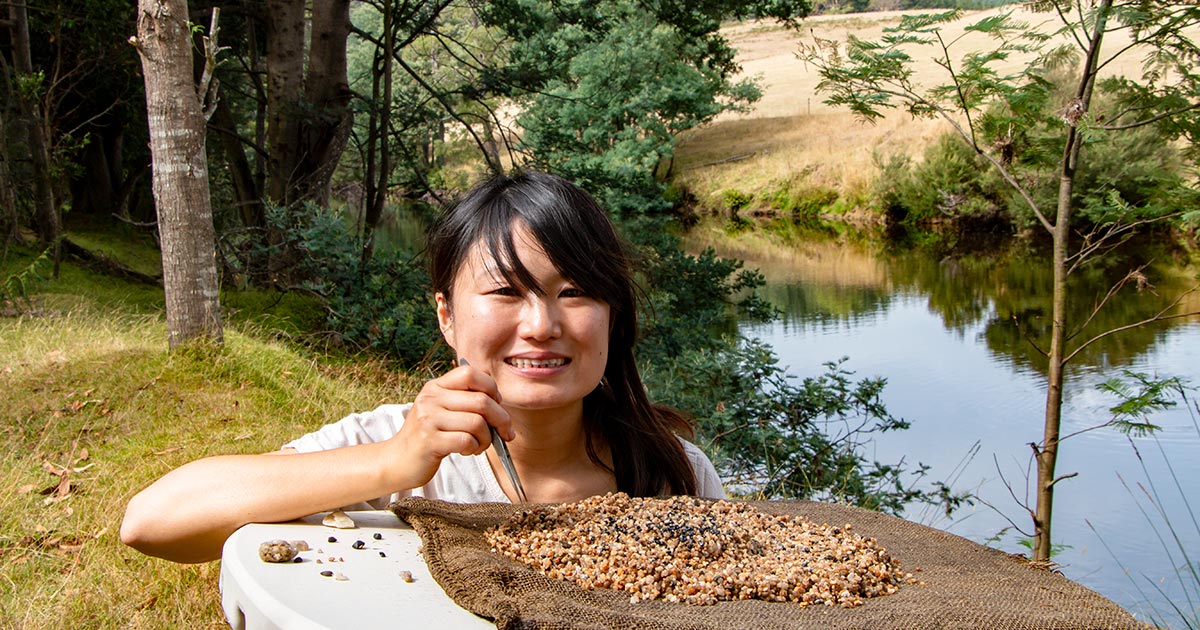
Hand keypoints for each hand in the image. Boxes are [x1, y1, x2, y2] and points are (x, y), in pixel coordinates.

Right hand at [383, 361, 510, 489]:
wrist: (398, 460)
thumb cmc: (428, 435)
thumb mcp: (441, 409)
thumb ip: (464, 399)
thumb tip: (499, 398)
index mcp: (435, 386)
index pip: (470, 373)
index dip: (491, 388)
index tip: (497, 405)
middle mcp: (431, 398)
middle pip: (481, 400)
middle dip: (501, 419)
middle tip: (504, 433)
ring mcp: (429, 419)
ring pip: (477, 423)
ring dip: (487, 438)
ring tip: (479, 445)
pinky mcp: (430, 441)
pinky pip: (467, 440)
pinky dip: (475, 448)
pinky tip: (468, 450)